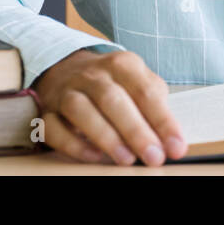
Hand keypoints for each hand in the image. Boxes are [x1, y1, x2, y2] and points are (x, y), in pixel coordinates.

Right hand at [32, 48, 187, 166]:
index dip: (163, 121)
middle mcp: (93, 74)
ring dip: (106, 137)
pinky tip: (94, 156)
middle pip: (114, 100)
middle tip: (154, 157)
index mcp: (123, 65)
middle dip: (136, 131)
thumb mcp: (138, 81)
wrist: (67, 67)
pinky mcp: (47, 110)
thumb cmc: (113, 81)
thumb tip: (171, 138)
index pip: (146, 92)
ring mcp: (67, 91)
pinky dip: (72, 144)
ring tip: (127, 159)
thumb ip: (155, 104)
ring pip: (81, 111)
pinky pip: (54, 128)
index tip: (177, 146)